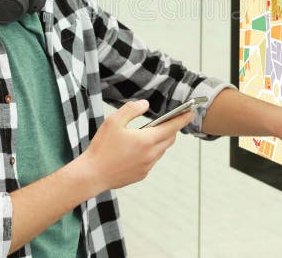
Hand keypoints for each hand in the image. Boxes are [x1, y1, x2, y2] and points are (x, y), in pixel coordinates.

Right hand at [77, 99, 193, 195]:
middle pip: (169, 139)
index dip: (182, 119)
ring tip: (150, 133)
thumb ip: (131, 110)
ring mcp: (147, 166)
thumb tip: (145, 105)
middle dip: (171, 129)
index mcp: (146, 140)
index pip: (171, 127)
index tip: (190, 112)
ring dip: (160, 141)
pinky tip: (138, 149)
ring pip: (161, 150)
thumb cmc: (101, 148)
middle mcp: (150, 155)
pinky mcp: (141, 175)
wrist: (91, 175)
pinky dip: (151, 152)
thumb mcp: (113, 121)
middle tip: (169, 120)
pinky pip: (152, 160)